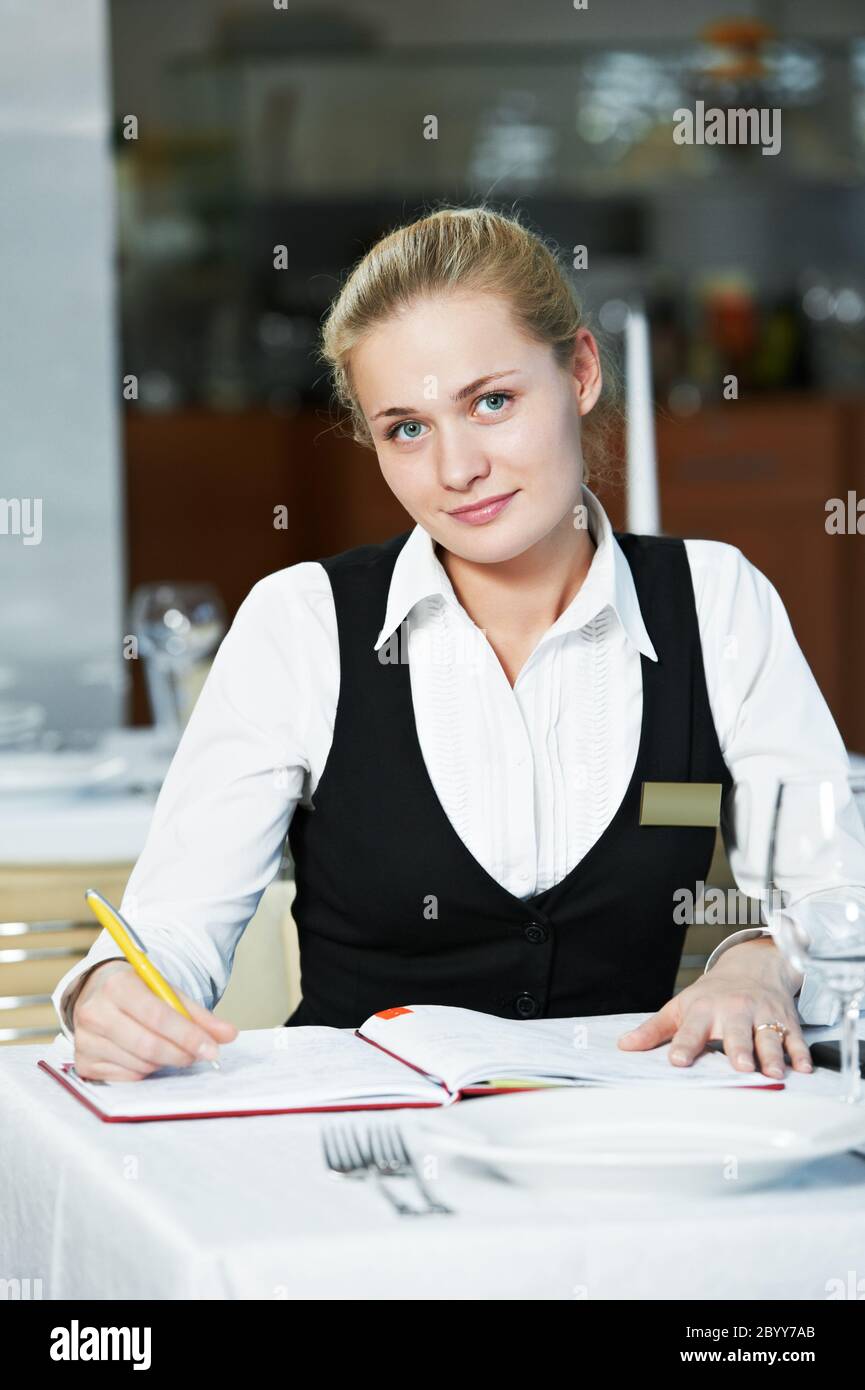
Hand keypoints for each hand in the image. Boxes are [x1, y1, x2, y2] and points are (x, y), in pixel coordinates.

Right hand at [71, 959, 237, 1081]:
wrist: (99, 993)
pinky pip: (126, 1077)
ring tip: (170, 1049)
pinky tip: (147, 1056)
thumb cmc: (138, 992)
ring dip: (164, 1062)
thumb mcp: (167, 992)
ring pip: (140, 1064)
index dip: (188, 1035)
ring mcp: (85, 1040)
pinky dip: (145, 1070)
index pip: (158, 1016)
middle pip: (148, 1045)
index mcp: (117, 985)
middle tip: (199, 1055)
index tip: (212, 1049)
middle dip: (181, 1054)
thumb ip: (198, 1015)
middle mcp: (95, 1012)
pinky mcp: (83, 1063)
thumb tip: (229, 1035)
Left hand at [616, 938, 812, 1077]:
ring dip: (771, 1055)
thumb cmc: (712, 993)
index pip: (691, 1030)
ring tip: (773, 1073)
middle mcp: (734, 1011)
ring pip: (768, 1036)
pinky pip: (795, 1038)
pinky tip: (803, 1067)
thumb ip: (654, 1030)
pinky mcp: (785, 1021)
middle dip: (738, 1049)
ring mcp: (762, 1015)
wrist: (752, 966)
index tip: (677, 1060)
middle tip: (740, 1067)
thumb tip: (624, 1046)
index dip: (684, 1045)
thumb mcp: (680, 1007)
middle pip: (736, 1033)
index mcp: (704, 1010)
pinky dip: (800, 1053)